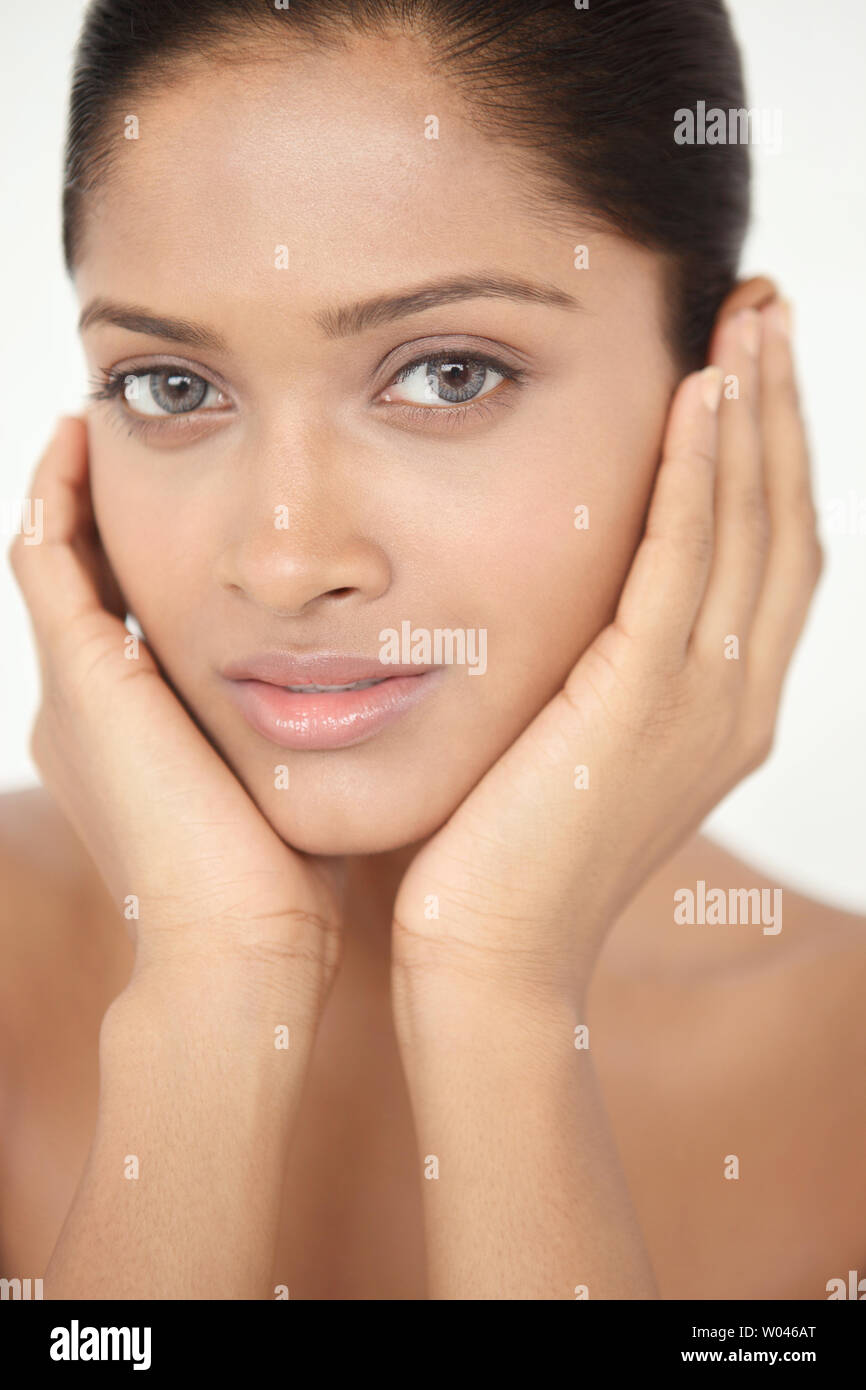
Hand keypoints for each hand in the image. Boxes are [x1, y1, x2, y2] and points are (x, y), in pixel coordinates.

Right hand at [9, 417, 343, 999]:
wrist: (244, 951)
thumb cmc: (293, 886)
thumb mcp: (292, 785)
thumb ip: (308, 732)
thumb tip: (376, 690)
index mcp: (132, 737)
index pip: (131, 617)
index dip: (154, 553)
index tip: (200, 497)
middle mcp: (86, 710)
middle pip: (88, 580)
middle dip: (111, 510)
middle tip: (148, 437)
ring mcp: (73, 692)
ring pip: (56, 557)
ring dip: (79, 488)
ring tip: (108, 416)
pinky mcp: (77, 678)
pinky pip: (44, 556)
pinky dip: (56, 494)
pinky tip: (85, 435)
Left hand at [391, 299, 821, 1010]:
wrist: (485, 955)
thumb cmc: (501, 848)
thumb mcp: (568, 736)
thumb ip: (595, 663)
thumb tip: (573, 585)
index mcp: (722, 706)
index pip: (769, 551)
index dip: (771, 450)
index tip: (749, 357)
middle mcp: (735, 700)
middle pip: (784, 523)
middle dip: (781, 407)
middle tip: (765, 304)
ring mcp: (701, 708)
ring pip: (751, 530)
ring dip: (753, 415)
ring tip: (745, 316)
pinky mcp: (642, 709)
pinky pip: (685, 566)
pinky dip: (701, 477)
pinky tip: (698, 394)